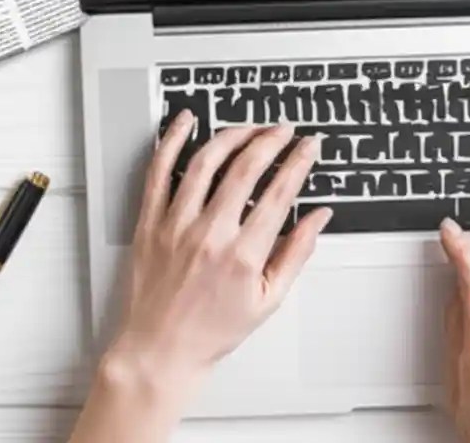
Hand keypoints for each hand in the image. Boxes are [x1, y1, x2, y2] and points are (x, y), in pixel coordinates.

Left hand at [105, 111, 331, 388]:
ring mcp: (176, 224)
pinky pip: (159, 171)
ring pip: (206, 161)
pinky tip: (186, 121)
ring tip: (249, 127)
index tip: (308, 146)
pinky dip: (173, 141)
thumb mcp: (268, 300)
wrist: (160, 348)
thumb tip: (318, 218)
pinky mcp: (150, 222)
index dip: (299, 162)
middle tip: (283, 131)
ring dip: (232, 135)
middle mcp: (209, 234)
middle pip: (246, 168)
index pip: (279, 193)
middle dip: (271, 140)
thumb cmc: (211, 331)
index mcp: (243, 255)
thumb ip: (296, 254)